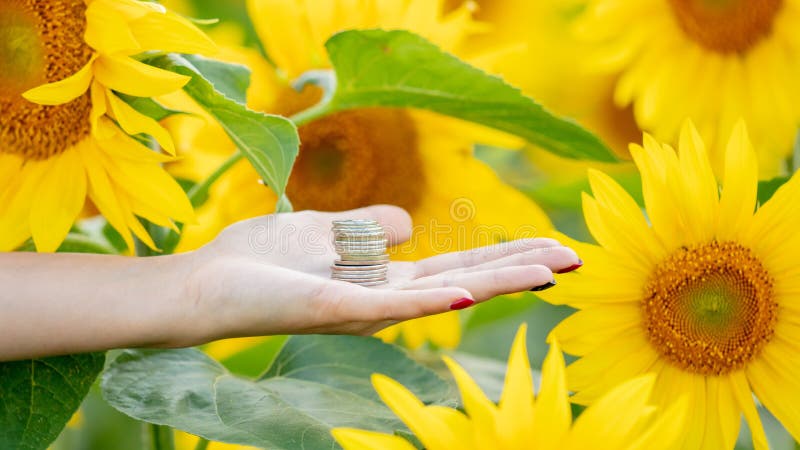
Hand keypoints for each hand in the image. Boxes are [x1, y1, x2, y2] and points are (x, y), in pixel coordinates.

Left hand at [183, 205, 579, 341]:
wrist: (206, 284)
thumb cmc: (260, 260)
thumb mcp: (326, 229)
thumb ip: (369, 227)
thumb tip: (410, 224)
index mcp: (382, 278)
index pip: (457, 264)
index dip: (503, 255)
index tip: (551, 245)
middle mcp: (384, 298)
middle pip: (465, 278)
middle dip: (519, 268)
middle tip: (576, 258)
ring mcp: (364, 307)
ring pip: (442, 294)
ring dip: (496, 281)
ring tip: (549, 270)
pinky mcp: (336, 309)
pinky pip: (388, 307)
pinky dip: (428, 301)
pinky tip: (466, 292)